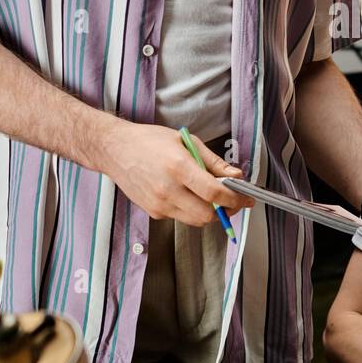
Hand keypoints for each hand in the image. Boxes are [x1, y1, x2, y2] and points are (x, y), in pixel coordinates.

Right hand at [97, 120, 255, 224]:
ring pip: (195, 221)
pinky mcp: (152, 212)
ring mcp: (158, 204)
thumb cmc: (149, 141)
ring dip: (209, 213)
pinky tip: (187, 194)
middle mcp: (168, 190)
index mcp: (178, 167)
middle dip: (225, 211)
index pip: (214, 193)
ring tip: (211, 197)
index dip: (235, 199)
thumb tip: (235, 175)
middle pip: (207, 215)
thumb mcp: (185, 141)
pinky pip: (181, 217)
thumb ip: (213, 161)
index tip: (247, 199)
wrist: (114, 150)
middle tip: (232, 200)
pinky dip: (190, 210)